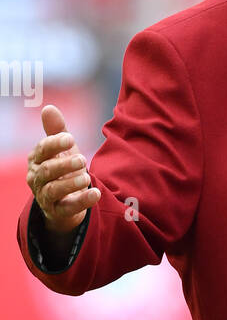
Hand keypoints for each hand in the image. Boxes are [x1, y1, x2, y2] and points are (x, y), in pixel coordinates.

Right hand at [27, 105, 100, 234]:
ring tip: (86, 177)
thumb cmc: (62, 169)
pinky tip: (96, 194)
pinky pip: (69, 207)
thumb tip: (48, 108)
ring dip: (70, 183)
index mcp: (36, 159)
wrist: (64, 200)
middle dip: (64, 164)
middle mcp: (37, 178)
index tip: (70, 138)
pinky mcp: (58, 211)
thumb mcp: (62, 149)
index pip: (41, 150)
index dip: (54, 143)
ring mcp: (46, 196)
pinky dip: (82, 201)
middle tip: (82, 159)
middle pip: (46, 171)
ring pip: (54, 190)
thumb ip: (57, 130)